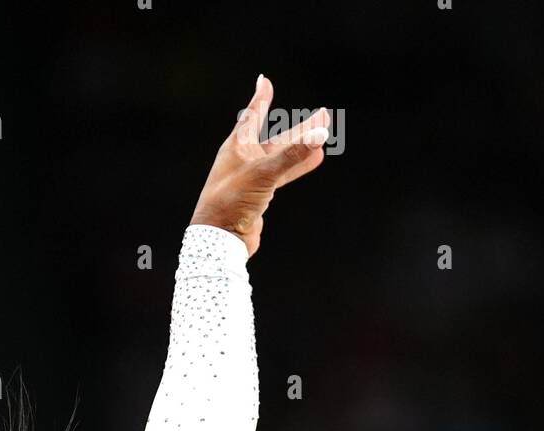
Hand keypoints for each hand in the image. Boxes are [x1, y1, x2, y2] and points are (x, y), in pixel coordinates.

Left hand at [191, 75, 328, 256]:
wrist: (220, 239)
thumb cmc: (231, 201)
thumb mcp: (264, 173)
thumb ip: (293, 155)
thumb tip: (321, 135)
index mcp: (237, 147)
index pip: (252, 115)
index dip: (261, 97)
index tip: (264, 80)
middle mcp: (244, 159)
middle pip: (276, 138)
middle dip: (299, 128)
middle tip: (323, 116)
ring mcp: (252, 178)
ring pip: (282, 157)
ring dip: (302, 147)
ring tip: (324, 136)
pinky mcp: (258, 195)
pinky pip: (282, 175)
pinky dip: (298, 166)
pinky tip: (314, 158)